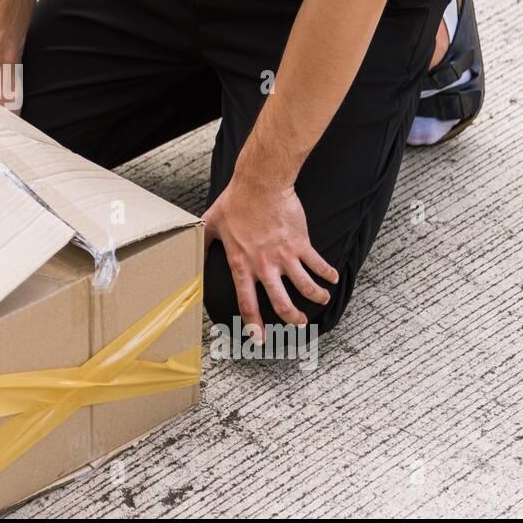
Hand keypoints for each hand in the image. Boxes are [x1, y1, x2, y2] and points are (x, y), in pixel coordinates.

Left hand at [203, 177, 337, 342]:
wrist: (260, 184)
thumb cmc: (234, 202)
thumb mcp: (210, 223)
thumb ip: (203, 241)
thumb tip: (191, 247)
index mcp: (241, 264)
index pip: (247, 302)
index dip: (253, 324)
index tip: (259, 338)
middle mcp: (265, 266)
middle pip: (281, 303)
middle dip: (292, 318)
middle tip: (298, 323)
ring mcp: (285, 256)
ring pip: (305, 287)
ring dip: (316, 297)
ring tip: (321, 299)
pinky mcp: (301, 243)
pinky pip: (318, 264)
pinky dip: (327, 273)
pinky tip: (331, 278)